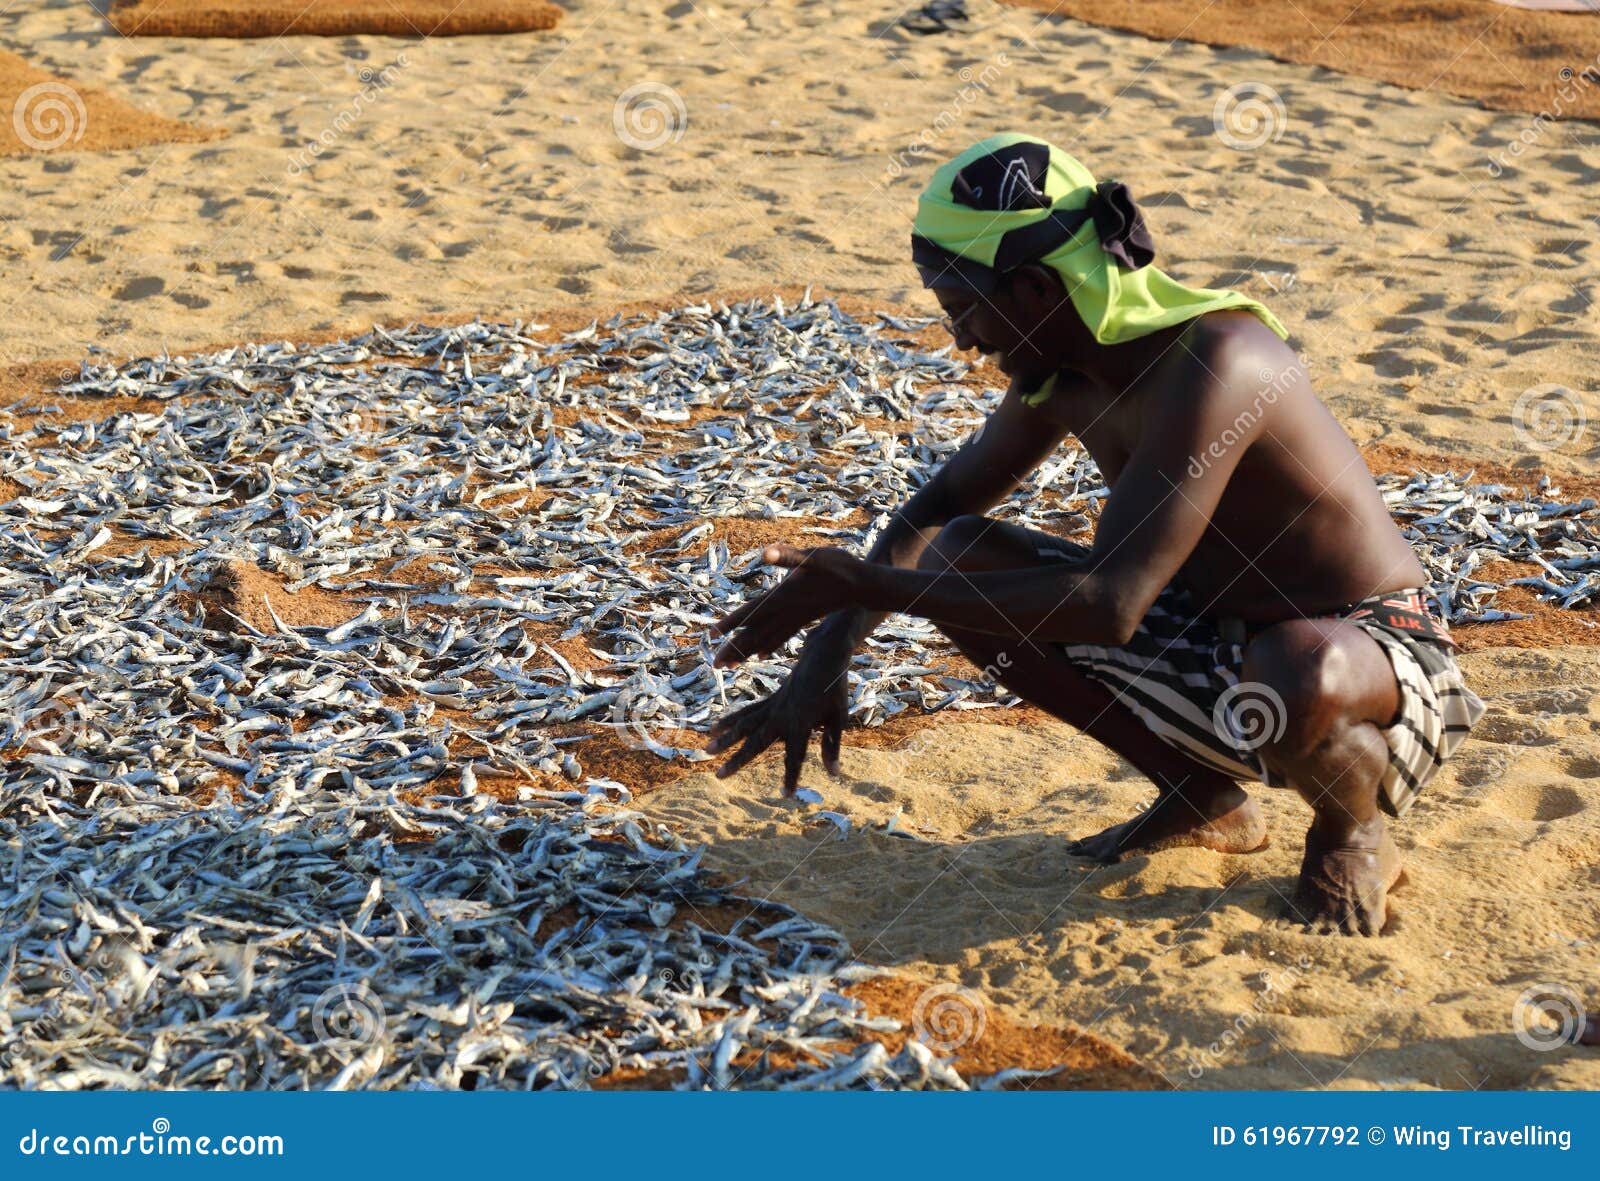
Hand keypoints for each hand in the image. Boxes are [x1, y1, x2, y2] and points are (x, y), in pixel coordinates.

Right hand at [706, 632, 850, 791]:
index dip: (791, 777)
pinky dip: (730, 719)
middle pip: (755, 743)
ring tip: (707, 751)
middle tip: (718, 776)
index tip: (785, 795)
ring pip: (744, 726)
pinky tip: (715, 726)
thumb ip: (832, 746)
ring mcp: (772, 707)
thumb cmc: (833, 690)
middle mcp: (781, 717)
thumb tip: (833, 773)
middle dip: (737, 761)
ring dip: (725, 739)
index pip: (795, 757)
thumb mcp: (838, 718)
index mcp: (801, 724)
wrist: (823, 657)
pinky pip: (747, 712)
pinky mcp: (769, 699)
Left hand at [711, 545, 864, 667]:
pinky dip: (769, 646)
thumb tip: (766, 552)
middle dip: (735, 648)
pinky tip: (760, 656)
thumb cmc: (840, 567)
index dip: (732, 622)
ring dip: (747, 652)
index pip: (752, 612)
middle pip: (756, 633)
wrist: (864, 585)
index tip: (711, 634)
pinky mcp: (803, 619)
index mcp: (783, 597)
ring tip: (729, 665)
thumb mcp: (814, 556)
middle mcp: (787, 612)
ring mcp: (795, 618)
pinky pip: (782, 637)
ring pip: (767, 639)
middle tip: (715, 665)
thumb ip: (789, 556)